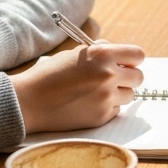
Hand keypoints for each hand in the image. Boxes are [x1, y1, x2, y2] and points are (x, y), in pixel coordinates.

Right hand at [9, 43, 145, 133]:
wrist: (29, 101)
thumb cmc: (50, 74)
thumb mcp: (75, 54)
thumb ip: (100, 51)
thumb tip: (119, 54)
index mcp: (102, 55)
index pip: (138, 55)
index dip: (132, 59)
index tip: (126, 63)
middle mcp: (108, 75)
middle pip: (138, 77)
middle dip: (128, 77)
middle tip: (113, 79)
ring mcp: (106, 97)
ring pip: (129, 95)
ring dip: (118, 93)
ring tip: (97, 92)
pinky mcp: (101, 116)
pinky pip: (117, 110)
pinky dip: (107, 107)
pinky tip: (89, 104)